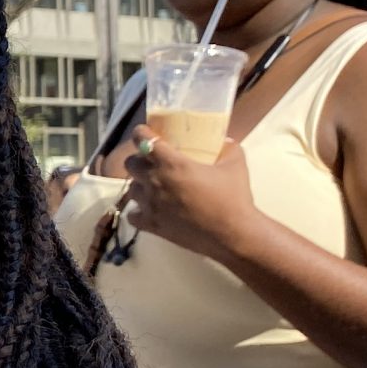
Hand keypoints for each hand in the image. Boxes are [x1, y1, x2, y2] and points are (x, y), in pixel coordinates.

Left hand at [122, 129, 261, 264]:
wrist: (232, 234)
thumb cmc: (233, 197)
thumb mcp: (235, 164)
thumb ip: (228, 148)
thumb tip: (225, 140)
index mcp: (172, 163)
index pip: (143, 140)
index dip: (140, 134)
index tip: (144, 133)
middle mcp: (155, 182)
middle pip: (131, 164)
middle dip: (139, 160)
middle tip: (151, 162)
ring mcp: (150, 205)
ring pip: (131, 189)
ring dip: (140, 185)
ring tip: (153, 187)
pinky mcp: (151, 225)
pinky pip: (132, 215)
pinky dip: (137, 211)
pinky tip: (149, 209)